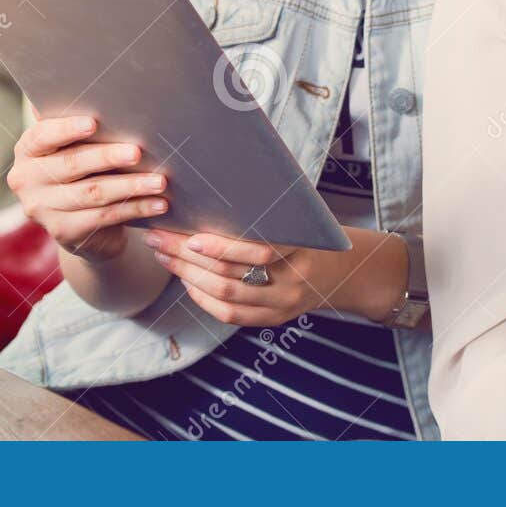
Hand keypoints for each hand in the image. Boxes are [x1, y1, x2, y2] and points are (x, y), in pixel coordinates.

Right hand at [6, 115, 168, 261]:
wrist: (82, 224)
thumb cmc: (84, 169)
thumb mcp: (76, 147)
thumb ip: (81, 125)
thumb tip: (106, 90)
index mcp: (28, 150)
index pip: (43, 136)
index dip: (67, 129)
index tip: (94, 122)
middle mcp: (26, 180)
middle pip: (72, 165)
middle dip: (108, 157)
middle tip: (138, 152)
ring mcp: (42, 210)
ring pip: (93, 193)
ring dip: (130, 186)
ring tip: (159, 180)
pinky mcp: (63, 233)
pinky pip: (105, 217)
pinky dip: (135, 209)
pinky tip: (159, 203)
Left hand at [142, 226, 407, 328]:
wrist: (345, 270)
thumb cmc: (314, 231)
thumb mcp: (300, 216)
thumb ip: (267, 210)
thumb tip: (218, 186)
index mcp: (302, 251)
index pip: (257, 253)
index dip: (221, 247)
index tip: (190, 235)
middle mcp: (292, 284)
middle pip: (231, 277)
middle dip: (188, 258)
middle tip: (159, 238)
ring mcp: (282, 306)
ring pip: (225, 297)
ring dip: (187, 276)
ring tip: (164, 254)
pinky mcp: (272, 320)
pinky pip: (230, 315)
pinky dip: (202, 298)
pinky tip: (185, 279)